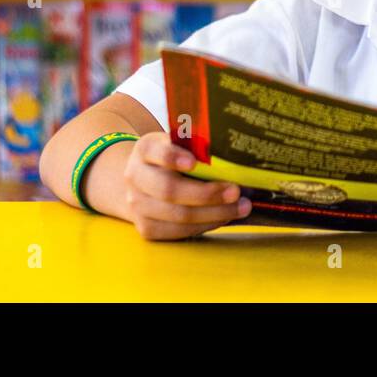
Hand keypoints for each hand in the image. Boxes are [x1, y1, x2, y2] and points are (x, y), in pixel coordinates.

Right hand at [121, 132, 250, 240]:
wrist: (144, 182)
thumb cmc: (174, 159)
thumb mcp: (181, 144)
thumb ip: (199, 146)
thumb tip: (237, 156)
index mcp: (145, 150)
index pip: (156, 152)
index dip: (173, 158)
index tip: (194, 162)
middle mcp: (135, 177)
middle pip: (169, 190)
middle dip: (206, 194)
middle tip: (236, 192)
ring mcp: (137, 205)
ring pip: (177, 215)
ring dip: (214, 213)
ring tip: (241, 207)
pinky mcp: (145, 227)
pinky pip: (177, 232)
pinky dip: (205, 225)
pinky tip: (224, 217)